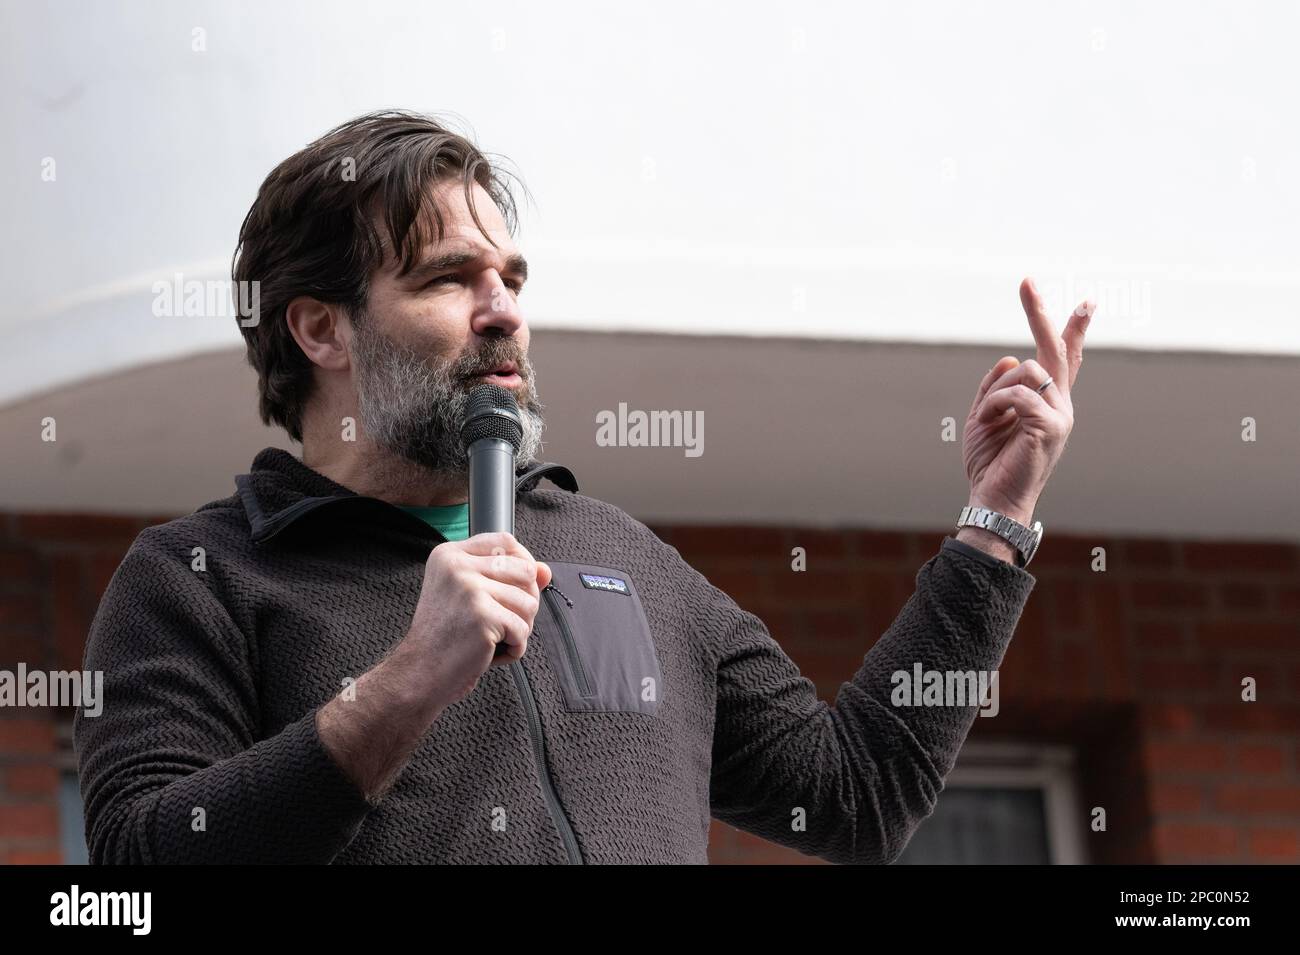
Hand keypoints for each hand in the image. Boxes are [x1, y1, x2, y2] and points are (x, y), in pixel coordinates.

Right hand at [316, 532, 550, 803]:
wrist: (418, 673)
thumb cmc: (445, 638)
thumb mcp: (471, 598)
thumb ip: (508, 579)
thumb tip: (546, 571)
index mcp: (449, 555)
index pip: (505, 541)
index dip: (523, 562)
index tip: (517, 588)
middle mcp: (457, 565)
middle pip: (525, 570)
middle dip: (525, 602)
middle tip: (503, 624)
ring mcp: (469, 589)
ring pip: (529, 601)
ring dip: (521, 628)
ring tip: (494, 639)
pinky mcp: (482, 615)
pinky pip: (522, 629)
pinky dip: (514, 648)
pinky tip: (490, 653)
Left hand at [962, 277, 1093, 521]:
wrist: (993, 499)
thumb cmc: (990, 463)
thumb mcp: (985, 416)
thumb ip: (996, 387)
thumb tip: (1009, 358)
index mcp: (1048, 403)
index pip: (1065, 360)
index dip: (1073, 330)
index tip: (1087, 301)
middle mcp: (1061, 405)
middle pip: (1054, 350)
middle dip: (1039, 313)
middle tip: (1026, 280)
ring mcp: (1060, 415)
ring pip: (1026, 370)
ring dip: (995, 392)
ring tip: (987, 420)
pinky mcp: (1051, 425)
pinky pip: (1018, 393)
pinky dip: (995, 405)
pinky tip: (989, 423)